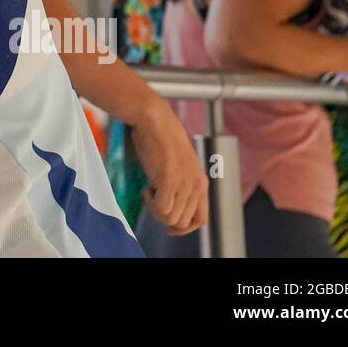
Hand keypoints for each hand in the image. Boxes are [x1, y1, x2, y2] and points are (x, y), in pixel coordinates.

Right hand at [130, 98, 207, 235]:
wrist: (154, 120)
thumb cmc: (160, 137)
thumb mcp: (177, 164)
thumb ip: (179, 183)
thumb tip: (169, 205)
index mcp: (201, 182)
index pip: (200, 219)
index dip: (184, 228)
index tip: (168, 226)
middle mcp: (196, 185)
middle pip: (182, 221)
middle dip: (163, 215)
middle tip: (152, 198)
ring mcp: (184, 184)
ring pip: (170, 218)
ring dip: (155, 208)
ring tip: (149, 189)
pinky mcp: (170, 180)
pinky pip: (161, 209)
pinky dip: (150, 203)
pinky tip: (146, 187)